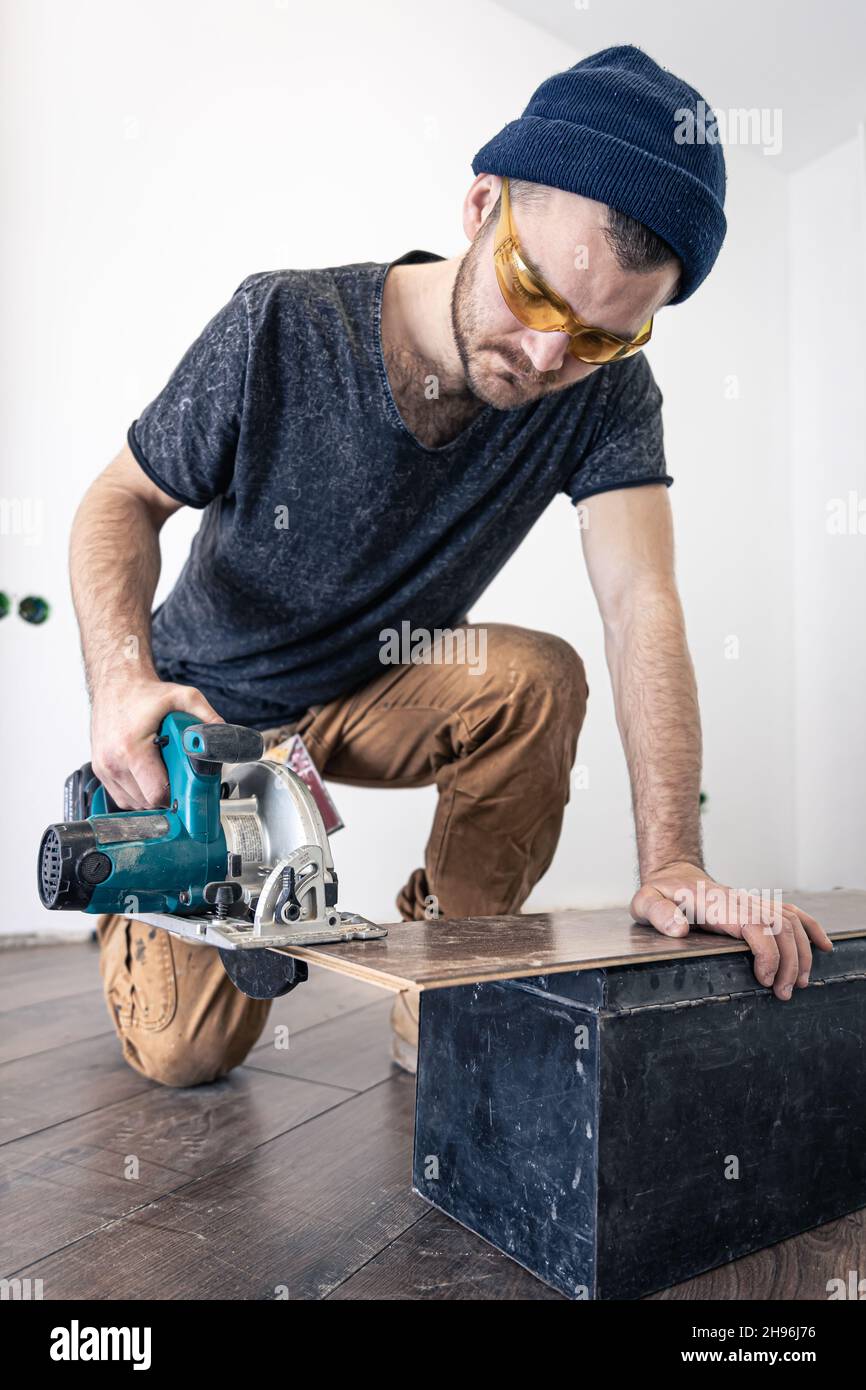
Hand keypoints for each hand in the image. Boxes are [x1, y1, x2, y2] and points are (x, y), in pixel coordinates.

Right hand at [91, 676, 222, 809]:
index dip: (177, 795)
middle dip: (167, 794)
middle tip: (178, 777)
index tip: (187, 788)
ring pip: (133, 803)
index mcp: (131, 750)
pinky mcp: (99, 770)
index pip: (157, 793)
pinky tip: (147, 775)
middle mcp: (112, 763)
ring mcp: (103, 768)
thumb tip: (223, 734)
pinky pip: (122, 797)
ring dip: (151, 795)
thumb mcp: (183, 697)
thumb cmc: (144, 693)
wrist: (115, 683)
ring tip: (163, 774)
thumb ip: (206, 716)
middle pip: (147, 802)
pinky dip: (137, 793)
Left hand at [630, 861, 833, 1000]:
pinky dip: (811, 929)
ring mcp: (752, 902)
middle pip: (781, 927)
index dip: (767, 953)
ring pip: (791, 922)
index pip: (755, 925)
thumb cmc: (659, 893)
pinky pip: (791, 913)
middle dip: (790, 962)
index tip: (764, 980)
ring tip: (799, 984)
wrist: (672, 875)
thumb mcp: (646, 902)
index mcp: (717, 904)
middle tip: (783, 993)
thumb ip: (658, 914)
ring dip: (802, 954)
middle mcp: (741, 901)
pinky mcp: (758, 906)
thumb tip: (678, 928)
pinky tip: (824, 947)